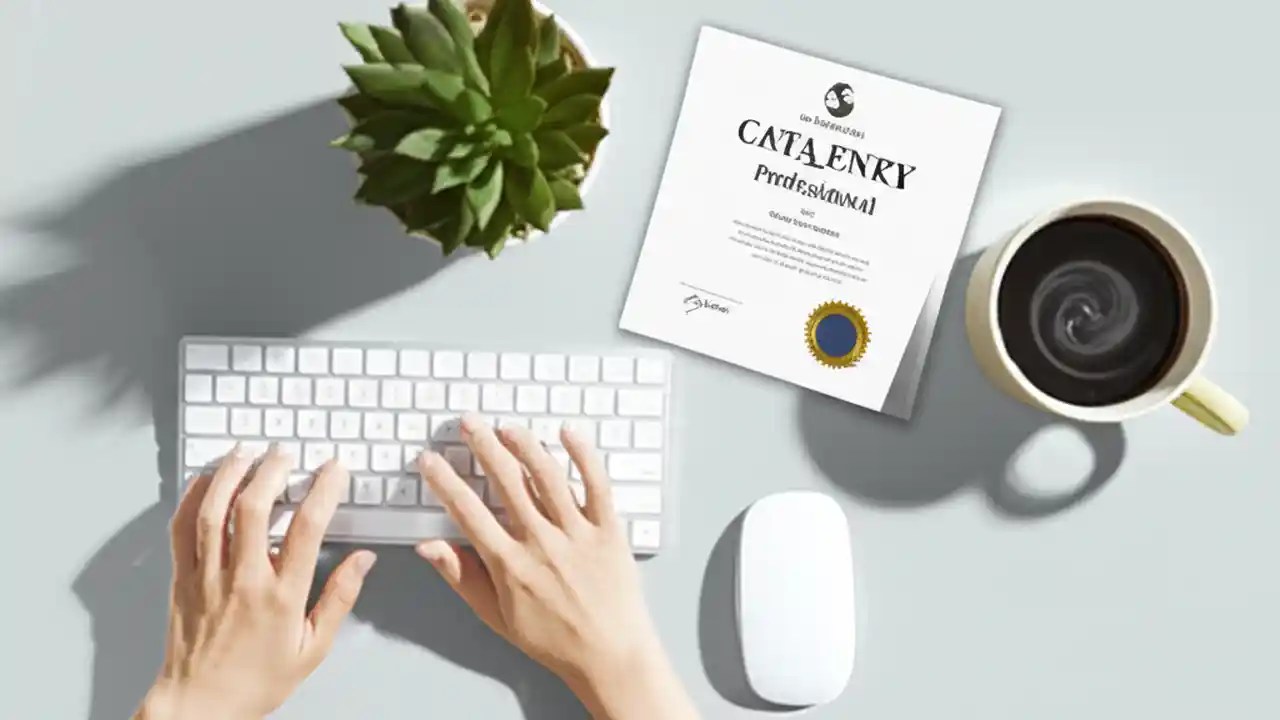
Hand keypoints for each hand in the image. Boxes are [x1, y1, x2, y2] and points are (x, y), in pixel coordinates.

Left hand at [136, 446, 375, 719]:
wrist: (200, 705)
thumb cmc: (256, 680)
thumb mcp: (313, 647)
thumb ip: (340, 598)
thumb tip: (364, 560)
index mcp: (281, 597)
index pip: (307, 529)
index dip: (324, 490)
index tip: (334, 469)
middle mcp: (243, 581)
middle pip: (255, 509)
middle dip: (272, 470)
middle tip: (286, 452)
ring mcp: (207, 577)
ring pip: (214, 511)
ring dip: (231, 474)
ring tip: (247, 452)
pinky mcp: (181, 579)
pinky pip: (181, 528)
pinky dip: (192, 497)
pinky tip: (206, 480)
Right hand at [415, 414, 697, 719]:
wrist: (609, 655)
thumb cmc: (553, 639)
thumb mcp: (496, 616)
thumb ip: (462, 577)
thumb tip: (429, 547)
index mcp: (509, 564)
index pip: (468, 511)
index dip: (444, 481)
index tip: (430, 460)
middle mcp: (541, 543)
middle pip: (506, 482)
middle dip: (483, 447)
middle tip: (469, 423)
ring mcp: (577, 533)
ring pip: (547, 476)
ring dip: (525, 445)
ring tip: (507, 426)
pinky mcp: (608, 530)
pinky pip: (597, 484)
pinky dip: (584, 455)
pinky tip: (568, 433)